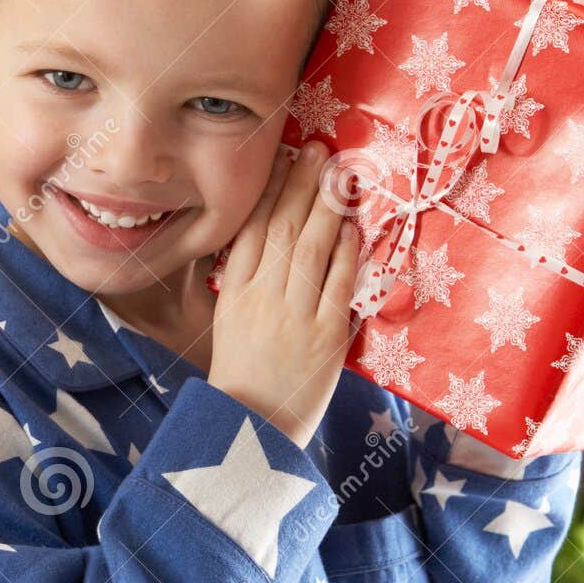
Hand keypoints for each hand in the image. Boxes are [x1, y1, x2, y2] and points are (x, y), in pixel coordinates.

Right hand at [207, 140, 360, 448]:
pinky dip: (347, 252)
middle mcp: (261, 299)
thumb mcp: (229, 324)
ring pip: (311, 249)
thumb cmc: (242, 378)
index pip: (249, 229)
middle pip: (281, 229)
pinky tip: (354, 225)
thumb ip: (244, 283)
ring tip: (340, 173)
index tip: (281, 158)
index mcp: (234, 294)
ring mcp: (293, 317)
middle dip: (301, 184)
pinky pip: (338, 285)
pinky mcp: (324, 338)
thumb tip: (262, 241)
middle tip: (317, 149)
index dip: (267, 190)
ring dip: (328, 206)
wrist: (250, 433)